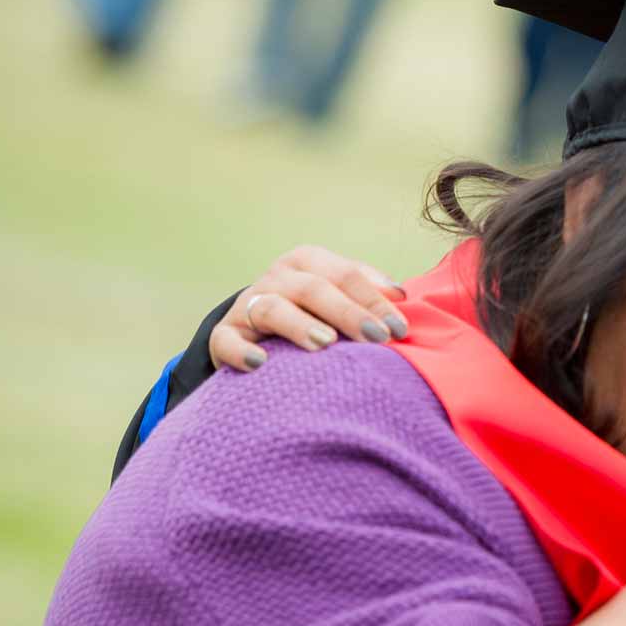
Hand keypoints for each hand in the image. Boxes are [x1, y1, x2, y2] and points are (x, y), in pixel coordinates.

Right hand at [212, 245, 410, 371]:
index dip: (374, 299)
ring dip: (300, 325)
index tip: (399, 328)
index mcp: (306, 261)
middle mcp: (277, 278)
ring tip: (325, 344)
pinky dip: (241, 351)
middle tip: (377, 337)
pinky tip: (260, 363)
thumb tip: (401, 295)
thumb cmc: (310, 312)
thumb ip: (366, 292)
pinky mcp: (224, 335)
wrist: (250, 329)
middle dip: (349, 313)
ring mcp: (248, 305)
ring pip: (273, 308)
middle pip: (313, 288)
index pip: (345, 274)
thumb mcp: (335, 294)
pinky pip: (228, 341)